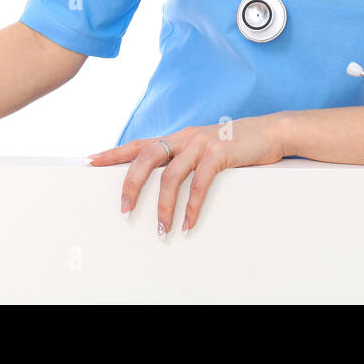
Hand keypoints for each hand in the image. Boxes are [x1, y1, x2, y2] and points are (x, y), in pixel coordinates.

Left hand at [86, 113, 290, 235]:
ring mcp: (202, 143)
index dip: (114, 153)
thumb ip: (185, 156)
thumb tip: (164, 179)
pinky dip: (192, 206)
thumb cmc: (237, 144)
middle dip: (130, 184)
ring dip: (163, 206)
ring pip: (170, 175)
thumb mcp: (205, 147)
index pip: (139, 144)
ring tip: (161, 230)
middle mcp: (185, 137)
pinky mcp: (219, 153)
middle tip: (123, 210)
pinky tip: (189, 223)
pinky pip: (199, 183)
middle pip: (146, 156)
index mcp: (178, 136)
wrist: (271, 133)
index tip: (91, 161)